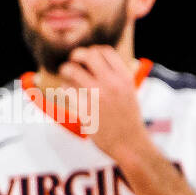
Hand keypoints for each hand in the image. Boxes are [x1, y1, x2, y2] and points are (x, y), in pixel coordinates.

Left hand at [59, 46, 150, 160]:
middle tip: (73, 63)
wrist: (129, 144)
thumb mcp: (130, 92)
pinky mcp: (84, 109)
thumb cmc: (129, 119)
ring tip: (67, 77)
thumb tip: (98, 62)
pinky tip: (69, 94)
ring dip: (66, 71)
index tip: (89, 57)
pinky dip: (65, 89)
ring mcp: (97, 96)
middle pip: (87, 55)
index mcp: (124, 78)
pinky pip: (66, 90)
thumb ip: (117, 76)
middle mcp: (111, 84)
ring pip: (71, 70)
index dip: (93, 50)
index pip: (104, 51)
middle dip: (76, 56)